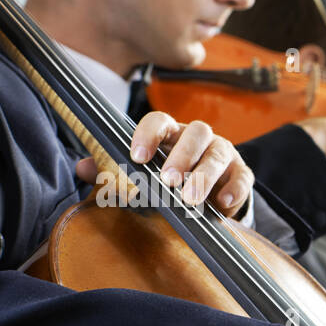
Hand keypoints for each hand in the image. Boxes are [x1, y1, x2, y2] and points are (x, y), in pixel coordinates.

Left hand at [76, 112, 253, 214]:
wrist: (208, 197)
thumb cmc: (169, 181)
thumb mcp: (141, 175)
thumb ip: (112, 171)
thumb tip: (82, 166)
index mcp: (172, 133)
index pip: (160, 121)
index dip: (148, 135)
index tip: (136, 157)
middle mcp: (200, 138)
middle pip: (196, 133)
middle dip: (182, 156)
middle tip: (168, 180)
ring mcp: (224, 154)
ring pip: (218, 155)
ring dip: (204, 176)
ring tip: (190, 198)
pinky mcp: (242, 174)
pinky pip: (242, 178)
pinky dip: (233, 190)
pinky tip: (222, 204)